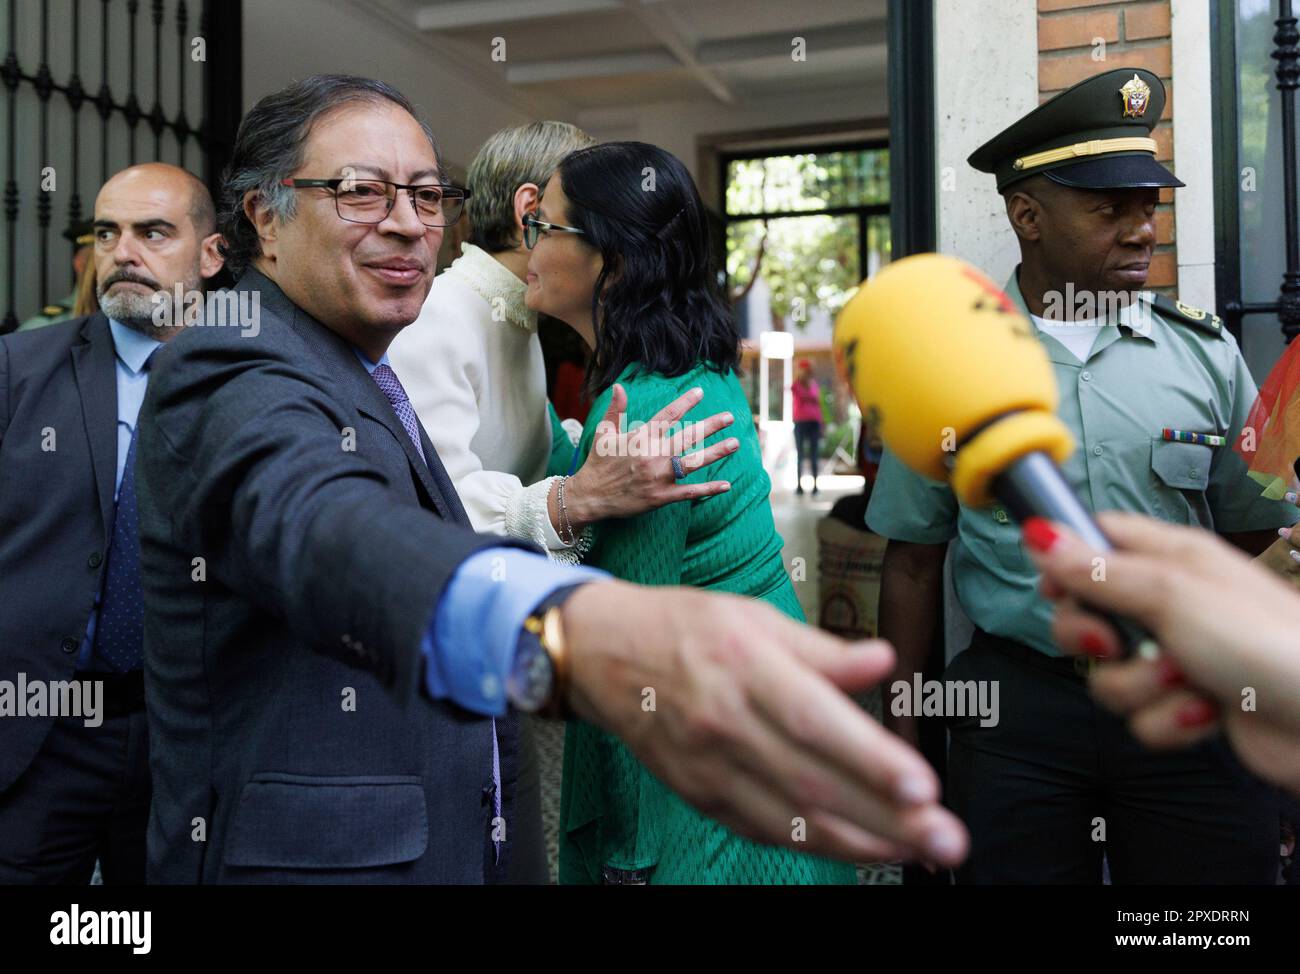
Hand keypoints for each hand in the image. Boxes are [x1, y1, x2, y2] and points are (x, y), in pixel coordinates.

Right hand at [556, 384, 737, 532]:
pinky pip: (689, 492)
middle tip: (730, 417)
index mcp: (640, 438)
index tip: (701, 392)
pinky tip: (726, 485)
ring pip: (693, 462)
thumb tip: (619, 386)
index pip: (668, 415)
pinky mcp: (661, 497)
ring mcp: (658, 477)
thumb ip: (615, 410)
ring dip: (716, 452)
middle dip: (711, 425)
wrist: (590, 496)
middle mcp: (653, 455)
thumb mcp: (604, 433)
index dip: (685, 402)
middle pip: (688, 436)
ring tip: (735, 443)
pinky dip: (708, 489)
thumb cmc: (597, 463)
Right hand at [557, 580, 969, 865]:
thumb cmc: (681, 628)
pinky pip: (765, 830)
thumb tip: (882, 660)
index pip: (813, 720)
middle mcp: (725, 722)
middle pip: (812, 782)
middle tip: (946, 837)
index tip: (922, 784)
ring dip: (862, 841)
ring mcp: (710, 767)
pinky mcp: (702, 795)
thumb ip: (822, 648)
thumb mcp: (753, 617)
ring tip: (918, 850)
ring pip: (791, 818)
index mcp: (742, 665)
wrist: (601, 655)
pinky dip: (817, 845)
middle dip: (886, 816)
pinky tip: (862, 847)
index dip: (868, 759)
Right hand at [1023, 512, 1299, 797]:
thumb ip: (1098, 570)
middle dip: (1089, 638)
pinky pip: (1140, 716)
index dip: (1065, 559)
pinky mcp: (1186, 705)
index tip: (1053, 587)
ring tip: (1186, 681)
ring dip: (1140, 687)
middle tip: (1112, 643)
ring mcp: (1177, 655)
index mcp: (1170, 557)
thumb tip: (1040, 533)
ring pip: (1108, 673)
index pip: (1097, 539)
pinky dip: (1168, 721)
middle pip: (1085, 613)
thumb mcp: (1172, 594)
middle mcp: (1170, 603)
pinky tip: (1206, 715)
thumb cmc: (1268, 643)